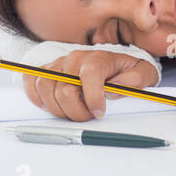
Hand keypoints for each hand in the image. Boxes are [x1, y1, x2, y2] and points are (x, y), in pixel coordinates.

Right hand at [24, 50, 159, 121]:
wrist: (115, 62)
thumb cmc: (127, 70)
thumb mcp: (144, 73)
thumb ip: (135, 80)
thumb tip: (114, 89)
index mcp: (99, 58)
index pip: (89, 75)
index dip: (93, 98)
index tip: (99, 112)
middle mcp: (76, 58)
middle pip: (64, 89)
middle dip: (76, 112)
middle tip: (88, 117)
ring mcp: (59, 63)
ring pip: (45, 88)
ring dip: (57, 109)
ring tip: (72, 113)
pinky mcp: (48, 70)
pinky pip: (32, 80)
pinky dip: (35, 95)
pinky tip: (49, 104)